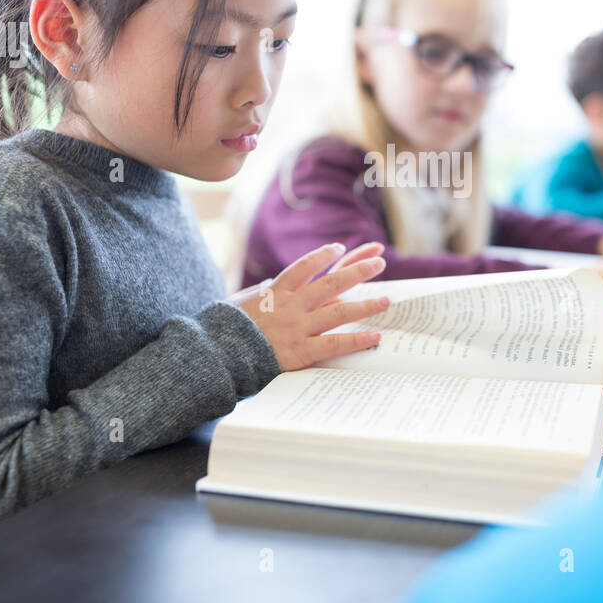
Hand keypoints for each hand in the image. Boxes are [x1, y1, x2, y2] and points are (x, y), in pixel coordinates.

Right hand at [233, 242, 390, 371]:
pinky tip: (375, 336)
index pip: (305, 266)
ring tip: (386, 300)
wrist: (217, 354)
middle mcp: (291, 305)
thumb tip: (272, 286)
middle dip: (358, 270)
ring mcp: (298, 327)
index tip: (339, 248)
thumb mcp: (241, 302)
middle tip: (379, 261)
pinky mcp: (301, 351)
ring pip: (339, 311)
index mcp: (276, 291)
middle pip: (331, 282)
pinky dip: (356, 340)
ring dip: (366, 305)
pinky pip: (335, 344)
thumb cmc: (227, 329)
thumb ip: (261, 293)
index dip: (323, 256)